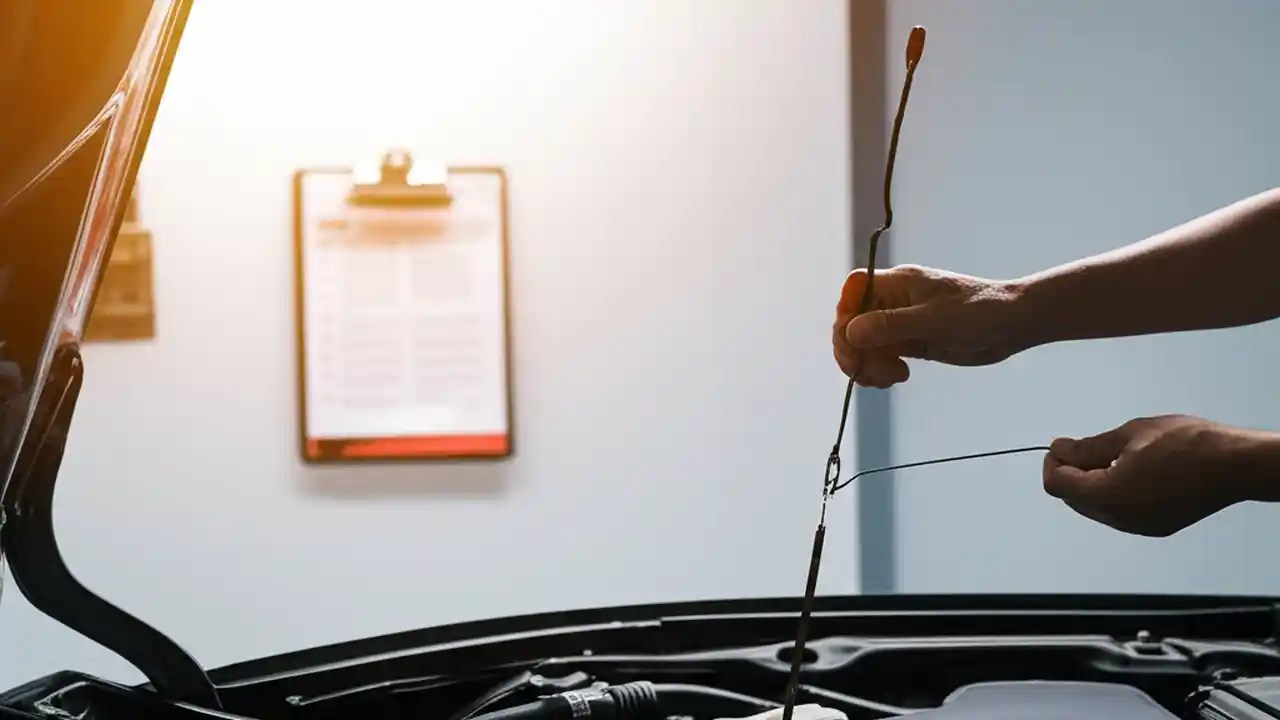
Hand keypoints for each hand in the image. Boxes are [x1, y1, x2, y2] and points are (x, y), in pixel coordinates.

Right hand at [832, 264, 1025, 387]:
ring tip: (891, 377)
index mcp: (897, 283)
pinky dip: (879, 371)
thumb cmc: (980, 313)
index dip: (845, 314)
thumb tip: (850, 332)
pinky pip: (880, 356)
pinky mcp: (909, 343)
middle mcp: (893, 301)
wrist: (1013, 326)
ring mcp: (900, 323)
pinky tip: (899, 377)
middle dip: (853, 349)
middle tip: (866, 373)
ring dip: (866, 365)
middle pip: (851, 321)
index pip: (854, 290)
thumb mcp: (935, 320)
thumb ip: (891, 325)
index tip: (854, 342)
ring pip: (863, 343)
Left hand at [1043, 415, 1272, 536]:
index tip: (1063, 445)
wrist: (1236, 465)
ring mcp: (1139, 527)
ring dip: (1091, 483)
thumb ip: (1087, 447)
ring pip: (1096, 507)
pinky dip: (1113, 493)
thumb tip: (1059, 450)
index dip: (1053, 462)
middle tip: (1084, 447)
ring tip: (1111, 455)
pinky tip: (1129, 471)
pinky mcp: (1156, 526)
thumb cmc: (1187, 444)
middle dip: (1070, 473)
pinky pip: (1119, 512)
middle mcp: (1120, 519)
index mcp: (1108, 496)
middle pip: (1074, 499)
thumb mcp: (1129, 435)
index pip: (1057, 485)